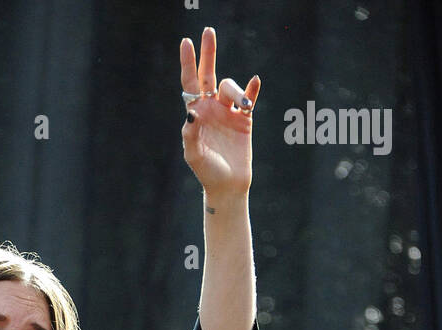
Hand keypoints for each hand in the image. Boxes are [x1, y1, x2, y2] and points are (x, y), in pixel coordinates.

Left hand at [180, 28, 259, 201]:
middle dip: (209, 53)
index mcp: (197, 113)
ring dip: (237, 91)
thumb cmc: (207, 172)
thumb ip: (190, 136)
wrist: (228, 186)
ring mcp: (228, 112)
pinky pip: (249, 99)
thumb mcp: (194, 156)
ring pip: (231, 88)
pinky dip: (252, 90)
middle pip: (209, 74)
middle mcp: (211, 108)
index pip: (190, 83)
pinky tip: (255, 82)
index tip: (186, 42)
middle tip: (208, 32)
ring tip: (242, 104)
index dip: (188, 63)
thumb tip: (191, 113)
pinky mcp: (245, 120)